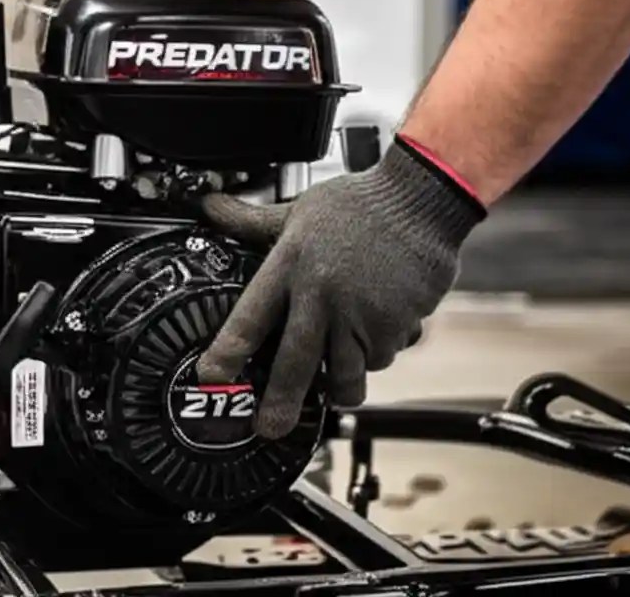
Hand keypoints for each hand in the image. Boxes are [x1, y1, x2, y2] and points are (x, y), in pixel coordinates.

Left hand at [195, 137, 484, 437]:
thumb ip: (251, 221)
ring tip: (334, 390)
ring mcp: (360, 314)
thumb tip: (207, 206)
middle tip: (268, 429)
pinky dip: (375, 355)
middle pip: (295, 362)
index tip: (211, 376)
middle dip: (281, 402)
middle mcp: (322, 294)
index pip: (251, 315)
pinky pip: (379, 359)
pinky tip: (375, 331)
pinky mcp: (396, 325)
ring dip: (339, 387)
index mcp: (290, 264)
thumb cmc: (358, 205)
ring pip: (345, 374)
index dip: (228, 351)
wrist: (422, 199)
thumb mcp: (297, 211)